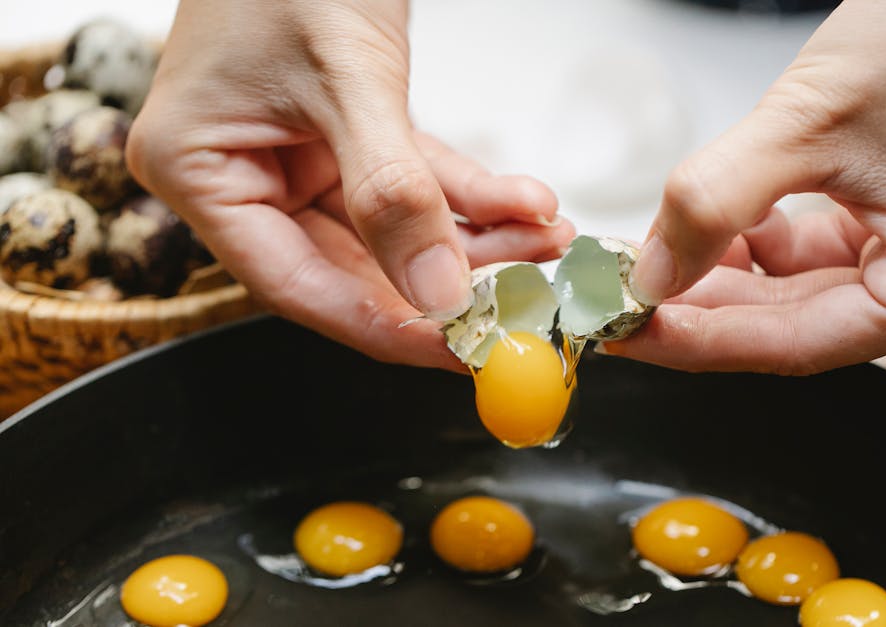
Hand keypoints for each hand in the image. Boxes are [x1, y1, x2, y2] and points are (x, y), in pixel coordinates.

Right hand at [127, 0, 573, 370]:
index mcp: (199, 171)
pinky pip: (412, 184)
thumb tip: (435, 294)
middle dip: (448, 281)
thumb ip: (391, 192)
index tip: (462, 347)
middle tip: (523, 300)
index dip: (385, 324)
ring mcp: (293, 159)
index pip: (297, 284)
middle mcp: (241, 176)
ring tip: (543, 239)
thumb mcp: (347, 77)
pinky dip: (469, 194)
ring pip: (394, 232)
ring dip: (475, 239)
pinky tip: (526, 202)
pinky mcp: (342, 139)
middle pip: (353, 268)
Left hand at [609, 0, 885, 374]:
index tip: (627, 330)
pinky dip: (765, 244)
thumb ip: (715, 201)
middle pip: (796, 326)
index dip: (698, 338)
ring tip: (658, 254)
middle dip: (704, 304)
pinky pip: (825, 257)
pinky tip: (721, 224)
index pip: (794, 344)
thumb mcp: (805, 122)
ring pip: (803, 294)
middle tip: (623, 298)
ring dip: (728, 274)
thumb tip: (652, 275)